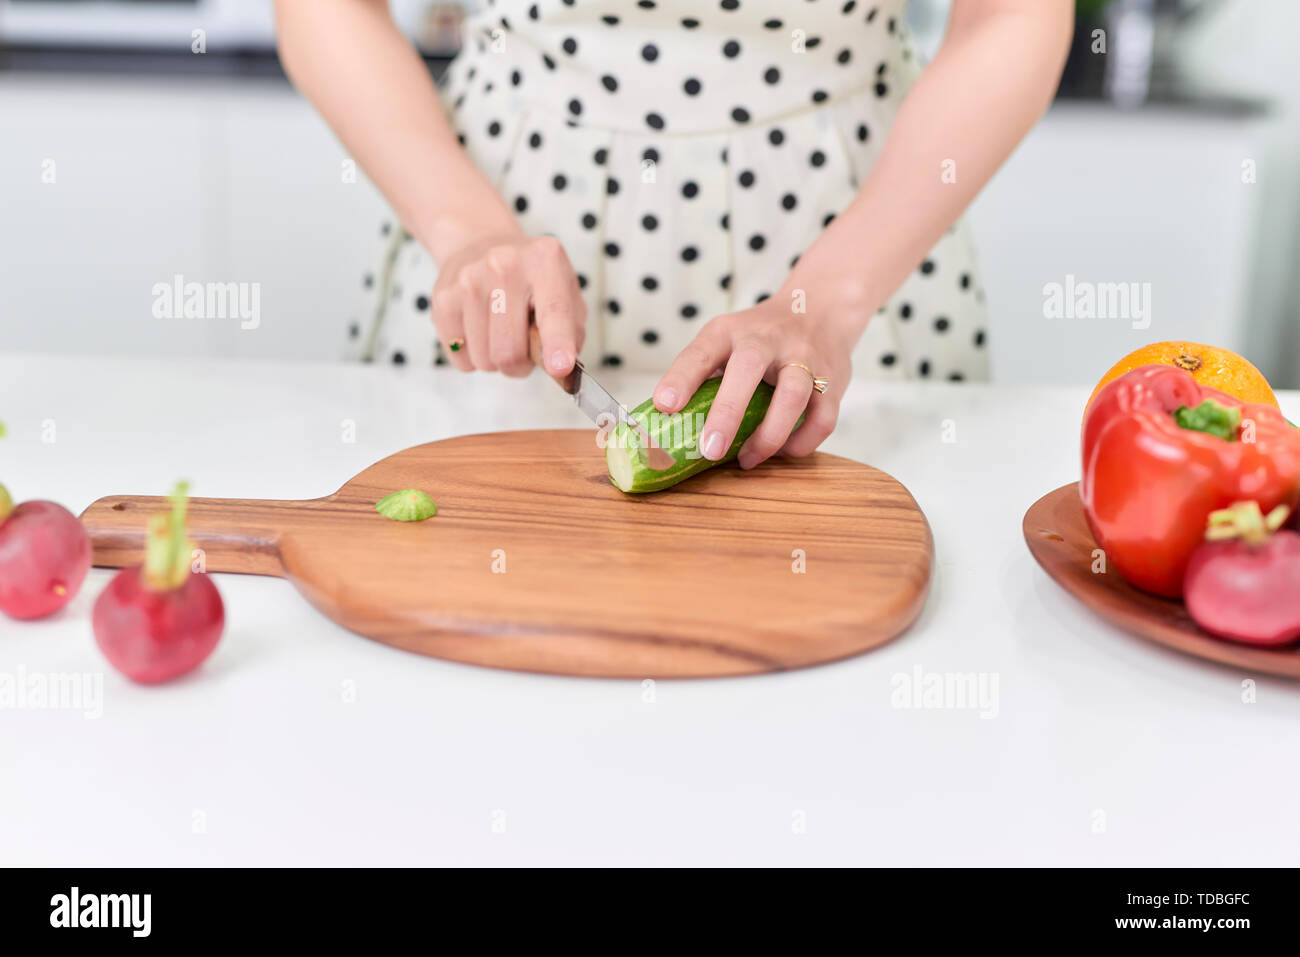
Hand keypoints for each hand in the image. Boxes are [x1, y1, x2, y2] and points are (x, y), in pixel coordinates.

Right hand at [431, 233, 585, 377]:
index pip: (553, 311)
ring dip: (496, 360)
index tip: (560, 367)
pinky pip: (460, 358)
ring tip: (501, 333)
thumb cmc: (529, 278)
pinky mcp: (442, 298)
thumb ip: (571, 331)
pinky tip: (479, 329)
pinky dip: (472, 356)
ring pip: (484, 359)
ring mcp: (468, 280)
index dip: (558, 344)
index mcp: (544, 261)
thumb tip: (562, 369)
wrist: (479, 244)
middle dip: (520, 365)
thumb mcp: (564, 291)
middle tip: (524, 350)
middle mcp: (504, 265)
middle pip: (510, 350)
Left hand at [652, 292, 857, 468]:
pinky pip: (822, 419)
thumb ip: (701, 376)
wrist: (819, 309)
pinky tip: (782, 452)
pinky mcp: (833, 380)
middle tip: (709, 449)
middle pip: (747, 369)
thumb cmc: (759, 338)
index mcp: (730, 331)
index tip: (664, 405)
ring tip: (747, 459)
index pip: (700, 351)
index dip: (681, 378)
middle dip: (728, 412)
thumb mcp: (725, 341)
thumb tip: (668, 428)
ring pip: (792, 396)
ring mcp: (804, 357)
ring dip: (769, 436)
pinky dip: (801, 443)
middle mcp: (766, 339)